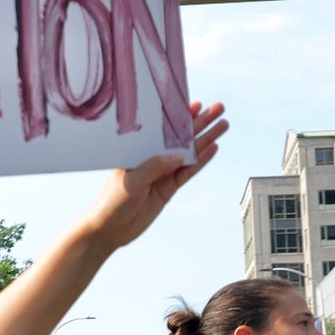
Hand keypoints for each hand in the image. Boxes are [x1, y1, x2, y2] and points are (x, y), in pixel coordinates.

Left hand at [86, 102, 227, 251]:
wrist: (111, 229)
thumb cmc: (112, 202)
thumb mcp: (131, 182)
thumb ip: (154, 167)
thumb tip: (178, 157)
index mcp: (137, 150)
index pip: (161, 128)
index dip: (178, 116)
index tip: (194, 104)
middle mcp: (151, 158)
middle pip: (180, 137)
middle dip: (200, 122)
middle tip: (218, 108)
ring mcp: (162, 172)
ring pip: (189, 152)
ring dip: (205, 139)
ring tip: (222, 125)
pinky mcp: (168, 188)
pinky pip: (188, 171)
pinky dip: (201, 160)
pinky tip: (213, 148)